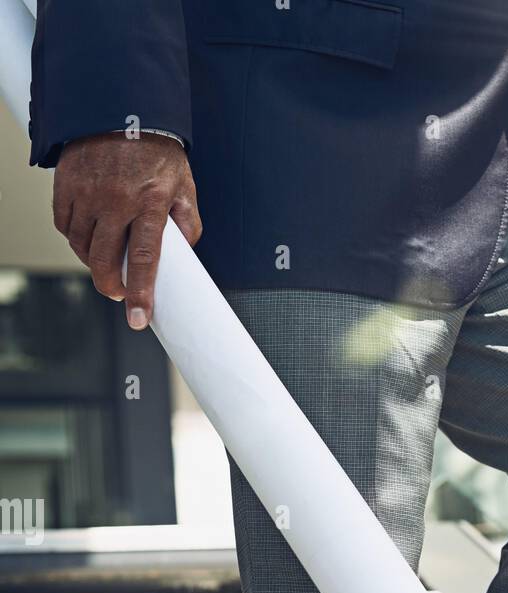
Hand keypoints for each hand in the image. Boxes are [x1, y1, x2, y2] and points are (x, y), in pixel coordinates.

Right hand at [53, 131, 202, 329]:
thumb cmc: (156, 149)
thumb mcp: (183, 183)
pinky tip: (89, 236)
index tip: (138, 318)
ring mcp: (88, 191)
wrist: (121, 104)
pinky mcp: (66, 183)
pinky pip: (64, 224)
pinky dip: (75, 237)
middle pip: (105, 260)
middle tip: (119, 293)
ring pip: (82, 245)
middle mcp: (116, 198)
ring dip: (93, 261)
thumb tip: (186, 253)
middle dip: (110, 286)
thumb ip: (188, 221)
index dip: (140, 293)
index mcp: (150, 201)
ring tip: (106, 259)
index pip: (144, 258)